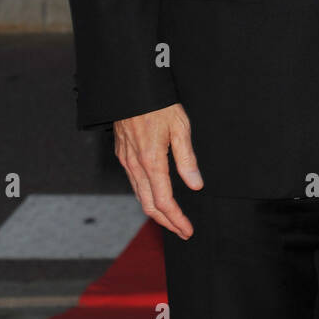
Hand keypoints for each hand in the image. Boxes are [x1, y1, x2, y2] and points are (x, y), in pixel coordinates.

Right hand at [114, 102, 202, 238]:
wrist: (130, 87)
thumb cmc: (158, 104)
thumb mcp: (180, 127)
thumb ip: (187, 159)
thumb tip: (196, 185)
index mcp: (151, 161)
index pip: (164, 201)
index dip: (176, 219)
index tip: (187, 230)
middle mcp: (135, 165)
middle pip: (149, 204)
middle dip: (166, 222)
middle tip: (182, 231)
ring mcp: (126, 160)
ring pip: (139, 195)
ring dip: (156, 211)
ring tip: (172, 219)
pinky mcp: (122, 154)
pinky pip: (134, 182)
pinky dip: (146, 195)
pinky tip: (155, 195)